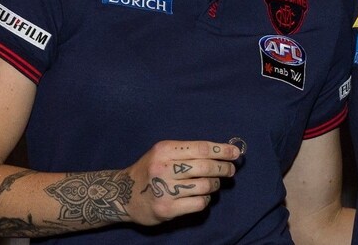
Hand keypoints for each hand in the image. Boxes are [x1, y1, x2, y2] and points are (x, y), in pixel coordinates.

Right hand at [124, 140, 240, 225]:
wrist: (122, 194)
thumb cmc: (150, 170)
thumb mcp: (163, 153)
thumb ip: (188, 151)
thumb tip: (224, 151)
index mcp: (164, 150)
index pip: (201, 148)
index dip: (222, 150)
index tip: (235, 153)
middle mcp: (163, 168)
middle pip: (206, 167)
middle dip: (224, 168)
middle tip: (230, 170)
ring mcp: (164, 190)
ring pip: (205, 186)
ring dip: (215, 185)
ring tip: (214, 183)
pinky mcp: (167, 209)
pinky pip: (199, 203)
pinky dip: (206, 199)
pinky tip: (202, 196)